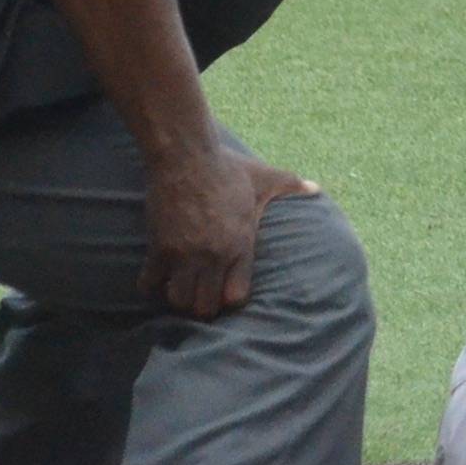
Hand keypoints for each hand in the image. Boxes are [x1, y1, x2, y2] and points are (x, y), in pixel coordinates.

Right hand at [141, 143, 319, 320]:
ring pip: (178, 299)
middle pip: (205, 306)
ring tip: (176, 289)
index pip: (236, 296)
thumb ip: (292, 187)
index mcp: (242, 244)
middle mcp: (215, 255)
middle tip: (196, 296)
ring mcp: (186, 253)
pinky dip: (149, 286)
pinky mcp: (159, 247)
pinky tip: (153, 279)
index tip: (222, 292)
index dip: (228, 299)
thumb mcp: (266, 179)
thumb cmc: (227, 169)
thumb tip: (316, 189)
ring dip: (176, 298)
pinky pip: (149, 282)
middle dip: (201, 307)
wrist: (187, 157)